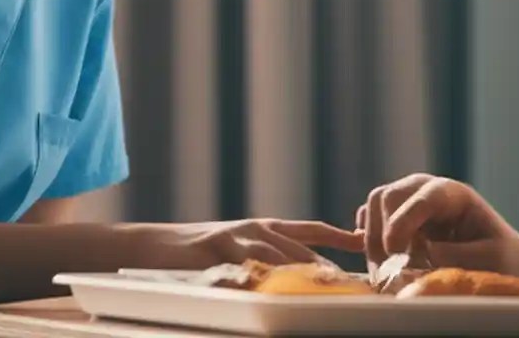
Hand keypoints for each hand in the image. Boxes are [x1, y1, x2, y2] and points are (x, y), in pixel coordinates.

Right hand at [130, 219, 363, 269]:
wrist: (154, 247)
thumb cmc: (196, 256)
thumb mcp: (237, 252)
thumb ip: (265, 260)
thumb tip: (297, 277)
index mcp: (263, 226)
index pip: (311, 228)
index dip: (339, 236)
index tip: (364, 244)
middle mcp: (256, 228)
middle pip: (303, 249)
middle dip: (329, 267)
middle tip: (354, 285)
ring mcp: (238, 237)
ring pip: (282, 257)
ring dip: (307, 274)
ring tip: (330, 289)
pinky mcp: (219, 249)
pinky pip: (250, 266)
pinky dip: (269, 278)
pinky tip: (284, 290)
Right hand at [356, 174, 518, 273]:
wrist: (500, 257)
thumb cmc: (500, 256)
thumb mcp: (490, 258)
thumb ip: (458, 254)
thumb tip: (422, 251)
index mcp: (453, 194)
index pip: (421, 198)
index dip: (402, 222)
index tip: (394, 252)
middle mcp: (425, 189)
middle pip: (388, 196)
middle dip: (383, 233)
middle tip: (390, 270)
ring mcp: (408, 200)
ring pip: (373, 206)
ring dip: (372, 240)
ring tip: (385, 272)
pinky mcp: (396, 216)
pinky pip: (369, 218)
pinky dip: (365, 237)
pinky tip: (372, 258)